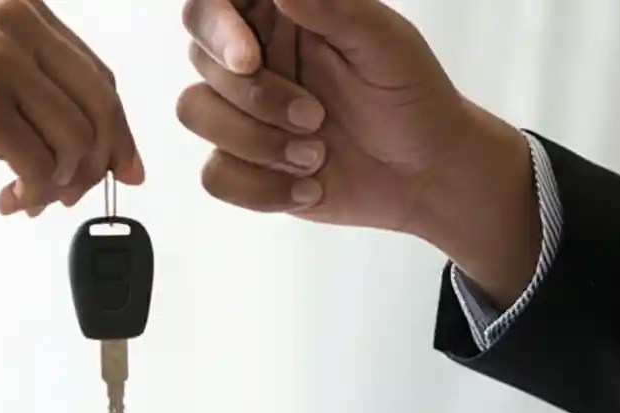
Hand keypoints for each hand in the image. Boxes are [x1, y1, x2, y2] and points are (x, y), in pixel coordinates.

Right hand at [0, 0, 142, 215]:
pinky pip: (41, 166)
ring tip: (29, 198)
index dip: (119, 133)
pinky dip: (34, 194)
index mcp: (24, 7)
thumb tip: (116, 154)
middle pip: (101, 108)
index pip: (100, 77)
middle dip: (96, 165)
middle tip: (71, 196)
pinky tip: (9, 200)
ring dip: (62, 185)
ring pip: (77, 141)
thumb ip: (43, 91)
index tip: (124, 172)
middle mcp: (15, 22)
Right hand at [178, 0, 541, 305]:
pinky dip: (261, 188)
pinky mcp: (243, 164)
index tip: (249, 60)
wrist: (425, 175)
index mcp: (281, 16)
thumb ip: (333, 8)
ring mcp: (243, 113)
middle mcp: (253, 60)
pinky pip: (214, 175)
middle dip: (255, 98)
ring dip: (256, 143)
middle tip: (317, 117)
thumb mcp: (385, 43)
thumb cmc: (412, 98)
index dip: (216, 27)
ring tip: (316, 156)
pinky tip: (309, 187)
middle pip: (200, 59)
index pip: (213, 3)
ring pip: (195, 112)